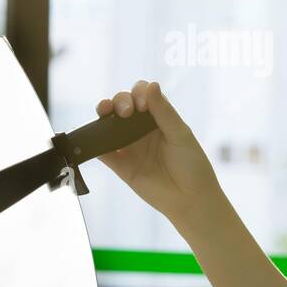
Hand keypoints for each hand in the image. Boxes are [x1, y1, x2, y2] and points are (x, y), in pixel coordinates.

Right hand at [95, 80, 221, 228]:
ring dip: (103, 113)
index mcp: (159, 117)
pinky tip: (93, 138)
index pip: (143, 94)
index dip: (139, 93)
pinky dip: (94, 144)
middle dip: (119, 100)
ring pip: (109, 124)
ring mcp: (129, 146)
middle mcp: (141, 128)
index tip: (143, 104)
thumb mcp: (180, 135)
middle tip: (127, 111)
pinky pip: (103, 152)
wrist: (190, 200)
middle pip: (122, 104)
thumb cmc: (192, 165)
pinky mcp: (120, 165)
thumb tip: (151, 85)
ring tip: (104, 111)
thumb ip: (164, 112)